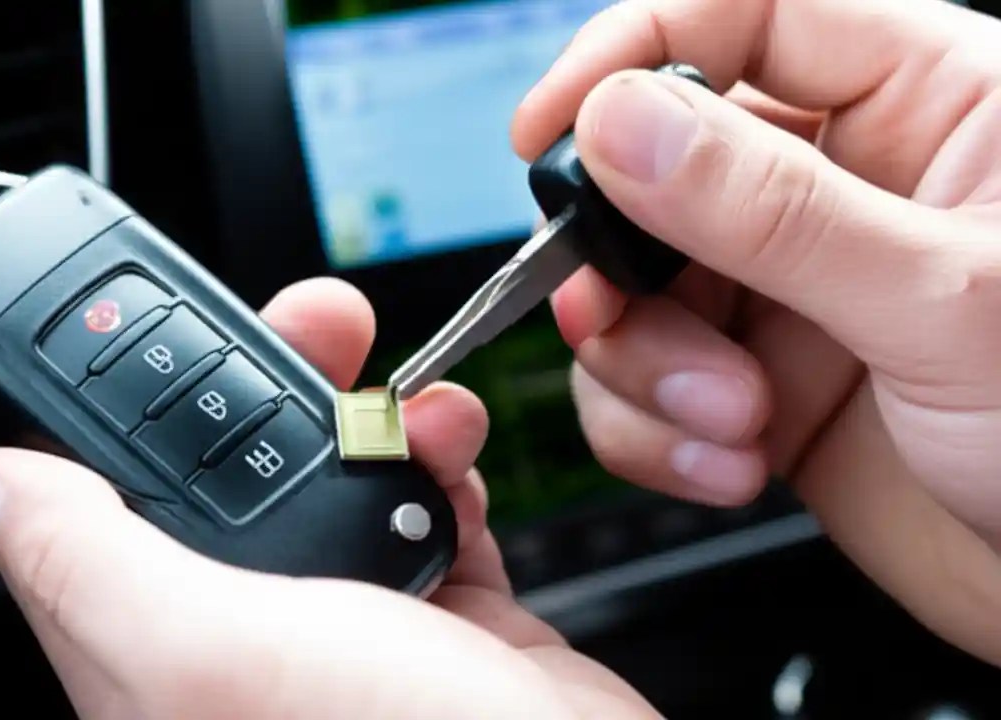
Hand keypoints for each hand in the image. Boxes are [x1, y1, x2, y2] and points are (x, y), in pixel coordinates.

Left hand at [0, 278, 659, 718]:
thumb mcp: (199, 651)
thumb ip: (80, 562)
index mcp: (158, 656)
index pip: (106, 505)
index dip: (126, 406)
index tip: (160, 330)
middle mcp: (247, 645)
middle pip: (230, 471)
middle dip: (274, 382)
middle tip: (319, 325)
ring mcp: (348, 634)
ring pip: (333, 479)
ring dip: (375, 418)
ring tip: (412, 402)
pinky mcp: (440, 627)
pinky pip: (426, 510)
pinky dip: (441, 464)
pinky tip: (451, 454)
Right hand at [513, 0, 1000, 663]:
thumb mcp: (941, 301)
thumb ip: (772, 209)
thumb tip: (621, 123)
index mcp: (924, 105)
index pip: (741, 16)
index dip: (630, 54)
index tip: (549, 129)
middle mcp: (844, 188)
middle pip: (654, 164)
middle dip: (622, 255)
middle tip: (616, 309)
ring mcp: (792, 291)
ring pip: (634, 285)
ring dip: (644, 364)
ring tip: (727, 416)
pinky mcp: (756, 384)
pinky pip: (643, 383)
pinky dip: (654, 430)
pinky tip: (730, 461)